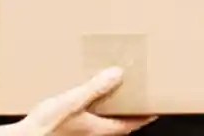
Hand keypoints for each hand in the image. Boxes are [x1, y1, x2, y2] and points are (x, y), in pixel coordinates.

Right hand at [16, 68, 155, 135]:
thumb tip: (118, 74)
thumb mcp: (73, 102)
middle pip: (120, 123)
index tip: (156, 108)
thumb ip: (95, 88)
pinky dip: (96, 109)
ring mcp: (82, 132)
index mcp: (100, 129)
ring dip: (113, 110)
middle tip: (140, 98)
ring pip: (105, 122)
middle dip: (130, 111)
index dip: (145, 116)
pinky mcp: (70, 129)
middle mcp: (94, 133)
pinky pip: (91, 119)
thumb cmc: (47, 126)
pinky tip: (88, 99)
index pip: (130, 124)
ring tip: (117, 94)